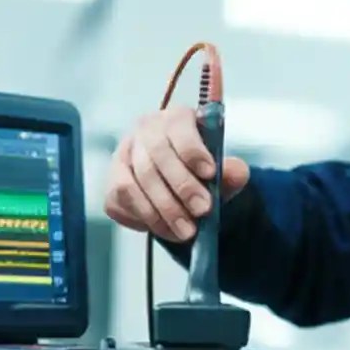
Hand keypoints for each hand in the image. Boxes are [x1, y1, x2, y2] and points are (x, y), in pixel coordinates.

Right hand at [104, 105, 249, 242]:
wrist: (180, 191)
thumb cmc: (200, 174)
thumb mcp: (221, 174)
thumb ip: (231, 172)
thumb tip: (236, 171)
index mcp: (175, 119)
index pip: (179, 125)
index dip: (192, 149)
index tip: (210, 173)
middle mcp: (145, 131)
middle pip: (157, 155)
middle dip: (182, 186)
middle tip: (202, 210)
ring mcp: (125, 154)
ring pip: (137, 182)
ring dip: (163, 210)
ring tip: (187, 230)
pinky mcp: (113, 180)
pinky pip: (122, 199)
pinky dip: (144, 217)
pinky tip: (165, 228)